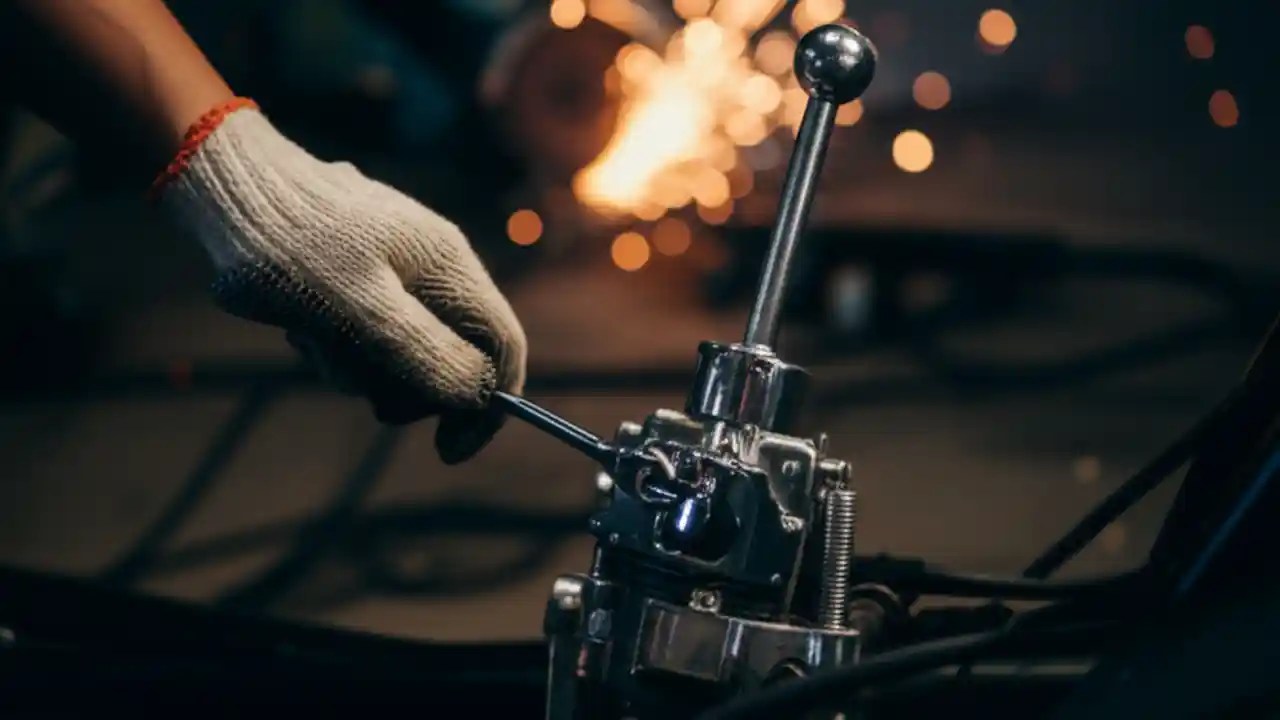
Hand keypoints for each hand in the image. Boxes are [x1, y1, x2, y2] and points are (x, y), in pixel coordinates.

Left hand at [156, 104, 525, 463]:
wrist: (228, 187)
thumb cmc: (292, 248)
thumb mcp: (360, 309)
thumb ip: (424, 352)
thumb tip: (477, 396)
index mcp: (448, 267)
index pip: (503, 345)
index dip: (490, 405)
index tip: (447, 450)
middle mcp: (434, 269)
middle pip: (455, 357)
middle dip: (409, 389)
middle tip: (367, 399)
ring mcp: (398, 272)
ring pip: (406, 353)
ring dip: (363, 368)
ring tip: (316, 342)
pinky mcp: (361, 279)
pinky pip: (370, 336)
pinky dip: (341, 348)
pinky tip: (304, 327)